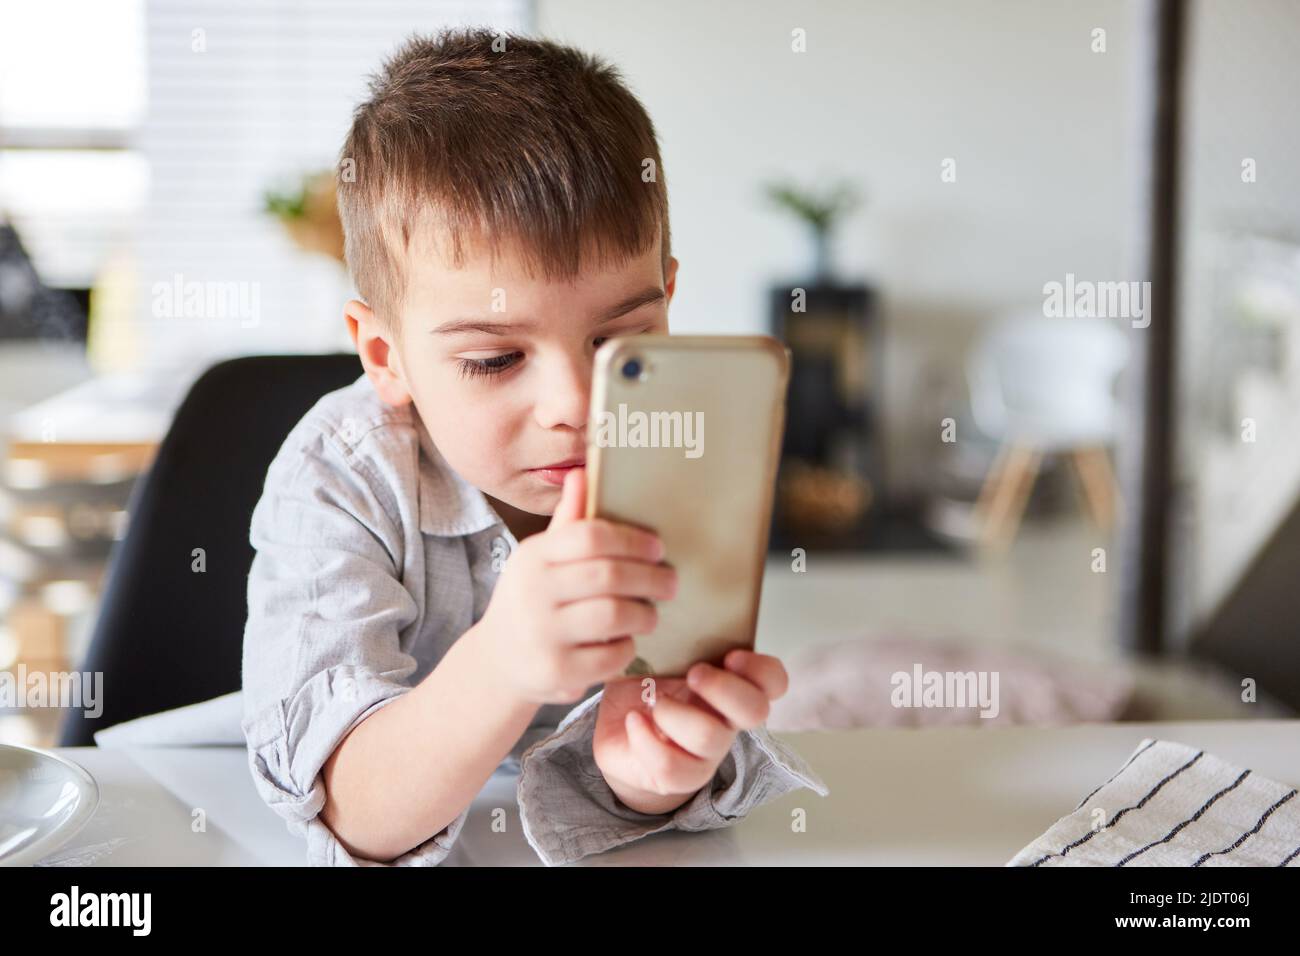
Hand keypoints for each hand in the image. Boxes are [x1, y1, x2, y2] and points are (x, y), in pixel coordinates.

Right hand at [471, 466, 677, 704]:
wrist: (498, 662)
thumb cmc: (532, 601)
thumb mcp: (541, 560)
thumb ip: (567, 522)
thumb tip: (581, 474)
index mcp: (533, 557)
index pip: (589, 536)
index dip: (632, 539)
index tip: (657, 548)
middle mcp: (533, 593)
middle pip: (608, 575)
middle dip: (650, 578)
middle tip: (670, 583)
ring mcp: (543, 634)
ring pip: (614, 615)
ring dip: (644, 614)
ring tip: (651, 614)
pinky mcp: (556, 671)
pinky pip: (611, 655)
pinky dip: (628, 646)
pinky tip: (627, 640)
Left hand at [592, 649, 789, 814]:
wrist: (618, 730)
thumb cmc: (643, 684)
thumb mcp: (658, 652)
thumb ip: (672, 635)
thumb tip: (666, 610)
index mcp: (730, 683)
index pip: (773, 680)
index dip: (762, 669)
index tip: (731, 655)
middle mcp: (726, 718)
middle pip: (756, 711)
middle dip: (725, 688)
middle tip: (692, 674)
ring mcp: (707, 751)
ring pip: (711, 737)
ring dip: (675, 714)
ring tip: (651, 702)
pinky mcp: (680, 775)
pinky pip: (673, 766)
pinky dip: (647, 740)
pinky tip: (634, 722)